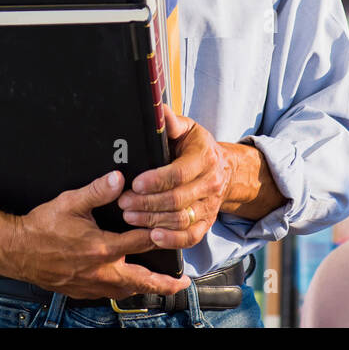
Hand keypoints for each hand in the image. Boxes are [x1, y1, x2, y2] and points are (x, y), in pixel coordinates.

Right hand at [6, 170, 191, 299]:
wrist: (16, 250)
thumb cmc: (41, 227)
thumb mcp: (69, 202)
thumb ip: (96, 191)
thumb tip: (118, 178)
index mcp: (102, 248)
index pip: (142, 242)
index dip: (161, 236)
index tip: (175, 233)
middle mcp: (100, 271)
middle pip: (142, 280)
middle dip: (164, 284)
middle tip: (181, 283)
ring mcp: (91, 284)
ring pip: (127, 291)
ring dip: (145, 288)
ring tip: (161, 286)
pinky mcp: (81, 291)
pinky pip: (109, 294)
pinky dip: (124, 290)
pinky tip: (127, 284)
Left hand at [117, 106, 231, 249]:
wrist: (225, 168)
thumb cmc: (197, 147)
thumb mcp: (187, 129)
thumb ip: (171, 122)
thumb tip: (157, 109)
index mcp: (204, 158)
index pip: (178, 173)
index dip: (155, 180)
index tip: (135, 184)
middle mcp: (210, 183)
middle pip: (177, 199)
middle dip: (147, 203)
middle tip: (123, 202)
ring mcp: (210, 205)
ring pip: (181, 219)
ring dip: (153, 220)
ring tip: (130, 216)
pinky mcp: (207, 223)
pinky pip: (191, 237)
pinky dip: (172, 240)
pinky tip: (154, 236)